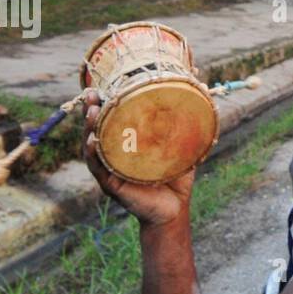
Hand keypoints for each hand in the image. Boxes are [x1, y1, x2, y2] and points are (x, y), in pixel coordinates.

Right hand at [82, 91, 194, 226]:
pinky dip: (93, 155)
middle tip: (91, 93)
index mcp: (125, 144)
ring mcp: (110, 170)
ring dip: (89, 128)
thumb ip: (185, 119)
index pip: (109, 119)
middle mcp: (113, 155)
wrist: (175, 209)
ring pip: (92, 146)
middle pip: (95, 129)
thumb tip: (203, 85)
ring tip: (92, 112)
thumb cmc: (175, 175)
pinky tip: (92, 142)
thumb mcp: (180, 144)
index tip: (101, 84)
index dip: (103, 102)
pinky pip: (99, 168)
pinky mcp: (112, 186)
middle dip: (90, 110)